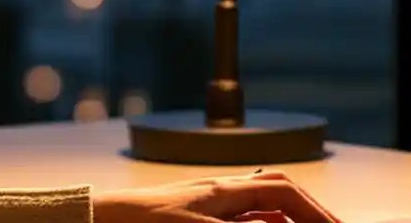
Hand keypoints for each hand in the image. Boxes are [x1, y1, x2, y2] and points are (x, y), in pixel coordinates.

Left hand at [93, 171, 341, 222]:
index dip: (316, 213)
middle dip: (307, 211)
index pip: (285, 194)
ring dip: (284, 219)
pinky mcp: (192, 219)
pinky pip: (239, 218)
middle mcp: (220, 193)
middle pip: (278, 192)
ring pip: (258, 208)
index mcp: (226, 190)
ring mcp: (207, 206)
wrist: (94, 220)